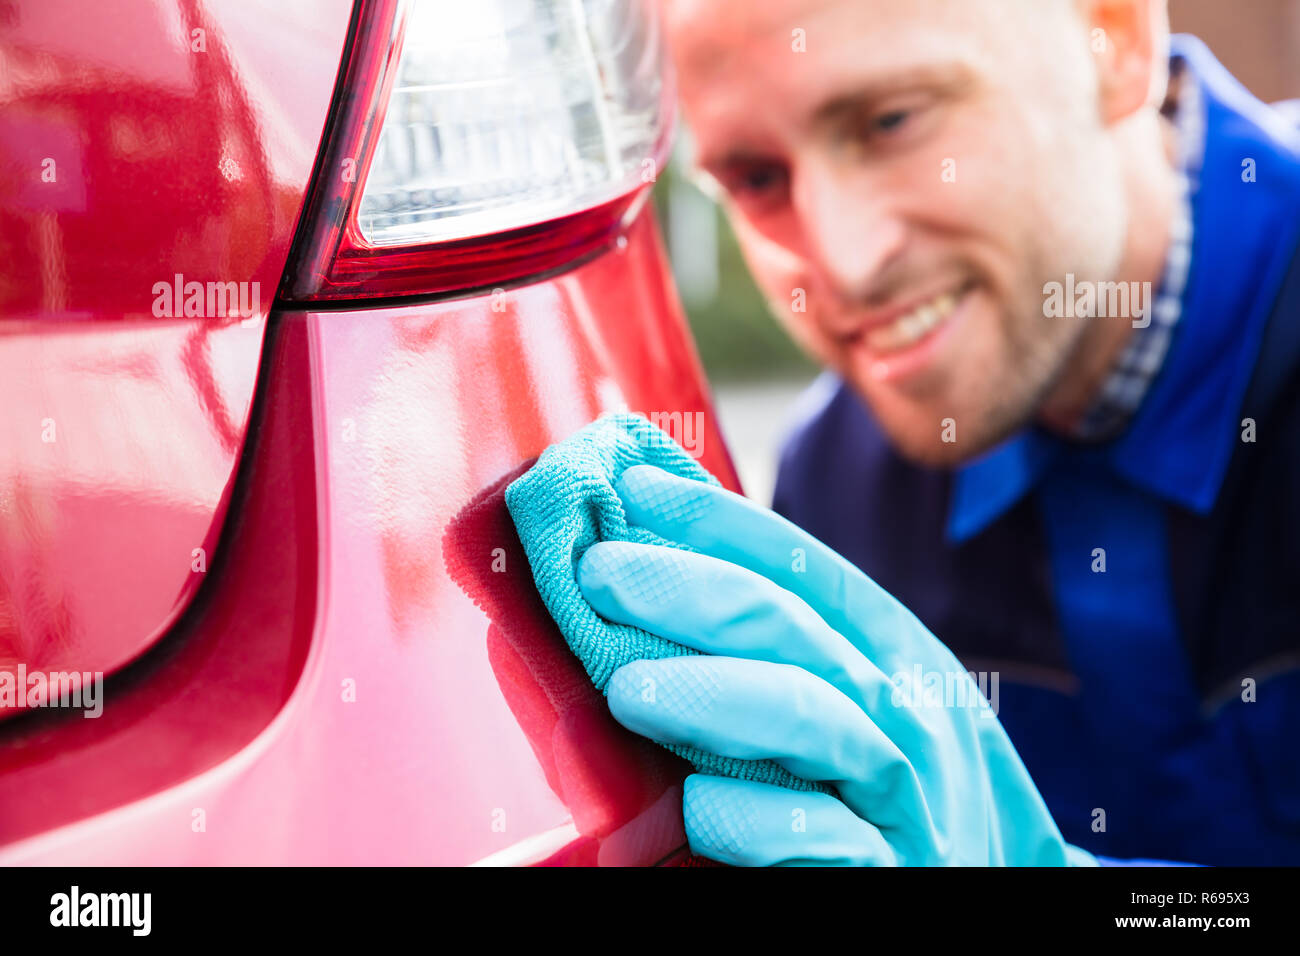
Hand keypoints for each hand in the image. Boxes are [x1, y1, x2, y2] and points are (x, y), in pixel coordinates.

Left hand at [576, 464, 1094, 866]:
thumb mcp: (855, 696)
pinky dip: (761, 818)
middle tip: (598, 569)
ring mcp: (901, 796)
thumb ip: (774, 644)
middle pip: (792, 630)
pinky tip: (696, 802)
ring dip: (716, 695)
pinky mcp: (887, 873)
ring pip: (811, 722)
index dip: (718, 521)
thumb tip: (652, 569)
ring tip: (626, 688)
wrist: (981, 884)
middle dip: (691, 589)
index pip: (803, 567)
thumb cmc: (885, 789)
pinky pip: (827, 839)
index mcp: (890, 651)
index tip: (634, 487)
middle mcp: (903, 710)